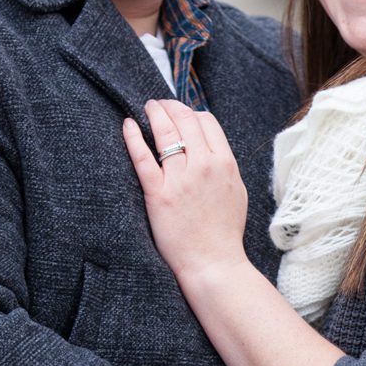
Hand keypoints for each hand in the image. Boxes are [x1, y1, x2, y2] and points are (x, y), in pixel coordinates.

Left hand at [122, 100, 248, 277]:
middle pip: (185, 120)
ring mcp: (181, 179)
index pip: (206, 121)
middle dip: (170, 106)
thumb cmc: (225, 231)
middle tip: (158, 103)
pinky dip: (133, 137)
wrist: (213, 262)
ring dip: (154, 113)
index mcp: (225, 162)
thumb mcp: (237, 191)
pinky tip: (127, 125)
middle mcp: (204, 165)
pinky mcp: (159, 194)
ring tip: (147, 107)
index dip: (191, 112)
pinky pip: (143, 158)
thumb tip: (212, 147)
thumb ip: (224, 166)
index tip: (180, 113)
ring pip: (165, 132)